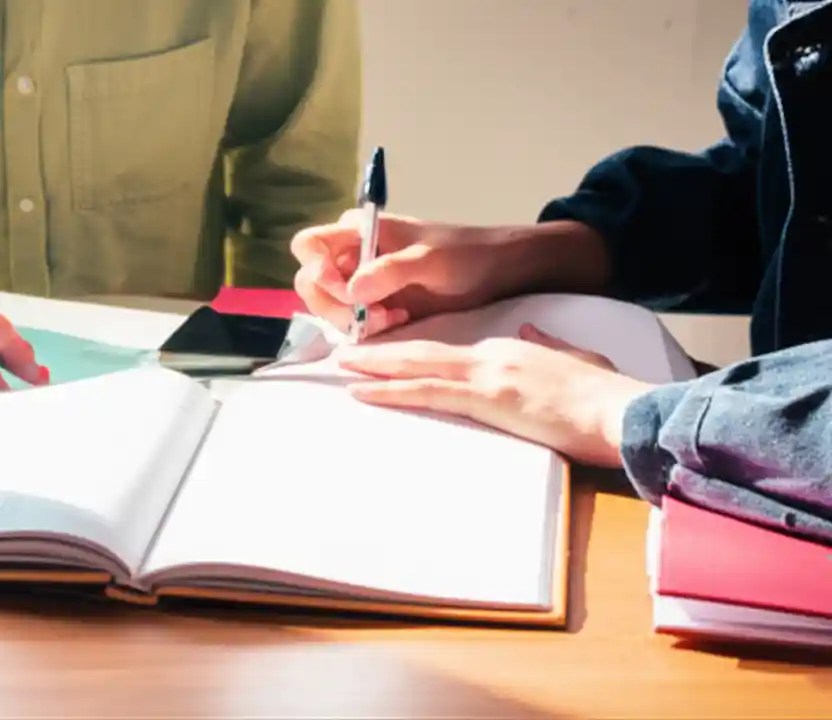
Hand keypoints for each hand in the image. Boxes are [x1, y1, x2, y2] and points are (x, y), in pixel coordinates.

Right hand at [291, 213, 609, 335]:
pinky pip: (352, 323)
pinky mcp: (375, 308)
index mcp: (358, 231)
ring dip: (352, 319)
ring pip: (329, 306)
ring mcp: (362, 283)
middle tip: (367, 314)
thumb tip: (352, 290)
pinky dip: (368, 329)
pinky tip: (398, 322)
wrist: (498, 271)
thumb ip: (390, 270)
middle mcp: (352, 256)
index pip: (309, 245)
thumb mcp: (430, 258)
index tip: (343, 287)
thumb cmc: (466, 253)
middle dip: (334, 303)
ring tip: (391, 318)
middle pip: (312, 282)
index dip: (316, 267)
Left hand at [335, 324, 651, 466]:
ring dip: (376, 368)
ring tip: (343, 368)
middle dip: (383, 353)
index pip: (451, 352)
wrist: (624, 412)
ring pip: (419, 367)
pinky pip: (428, 392)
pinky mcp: (488, 398)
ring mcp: (488, 375)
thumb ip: (547, 345)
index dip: (416, 352)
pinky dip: (391, 390)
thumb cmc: (606, 399)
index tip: (387, 355)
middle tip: (346, 354)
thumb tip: (529, 333)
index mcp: (511, 352)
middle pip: (426, 353)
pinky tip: (364, 392)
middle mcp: (492, 357)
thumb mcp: (576, 361)